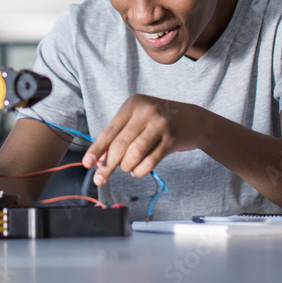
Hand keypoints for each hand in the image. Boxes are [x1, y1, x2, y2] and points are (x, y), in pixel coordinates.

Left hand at [81, 94, 204, 185]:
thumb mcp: (139, 121)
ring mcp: (160, 124)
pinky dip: (140, 170)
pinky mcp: (172, 139)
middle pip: (120, 145)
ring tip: (127, 169)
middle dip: (108, 165)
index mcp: (133, 104)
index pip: (109, 130)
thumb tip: (100, 160)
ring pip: (133, 154)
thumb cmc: (160, 122)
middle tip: (100, 178)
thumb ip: (120, 137)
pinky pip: (150, 161)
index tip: (87, 163)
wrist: (194, 120)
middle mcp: (145, 111)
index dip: (97, 149)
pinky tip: (138, 170)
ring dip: (126, 167)